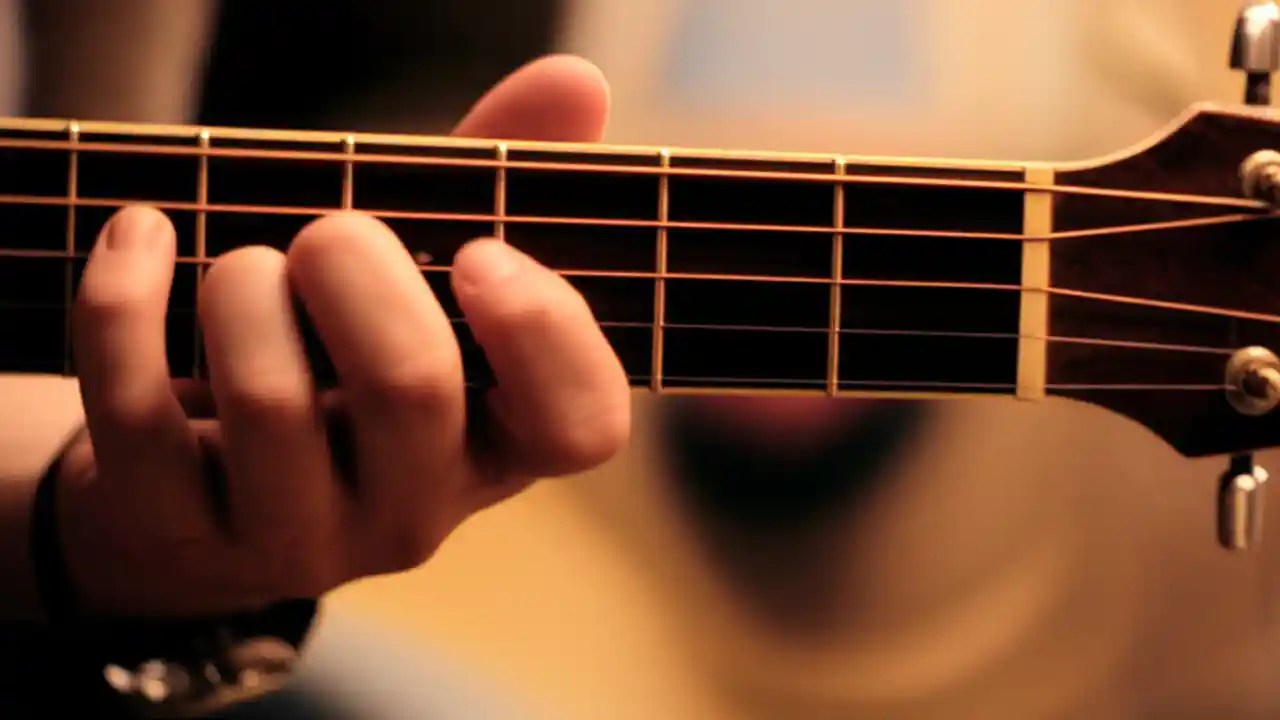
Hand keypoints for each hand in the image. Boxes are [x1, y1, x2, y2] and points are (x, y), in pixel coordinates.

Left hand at [52, 55, 630, 616]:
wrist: (196, 495)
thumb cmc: (336, 360)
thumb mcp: (421, 285)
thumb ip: (496, 187)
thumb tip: (575, 81)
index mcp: (496, 446)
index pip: (579, 426)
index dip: (543, 330)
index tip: (475, 253)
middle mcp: (413, 510)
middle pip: (411, 386)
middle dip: (355, 265)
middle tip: (327, 238)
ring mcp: (294, 534)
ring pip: (274, 401)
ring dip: (244, 282)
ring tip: (243, 267)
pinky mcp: (174, 529)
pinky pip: (139, 406)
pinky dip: (125, 293)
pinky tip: (141, 234)